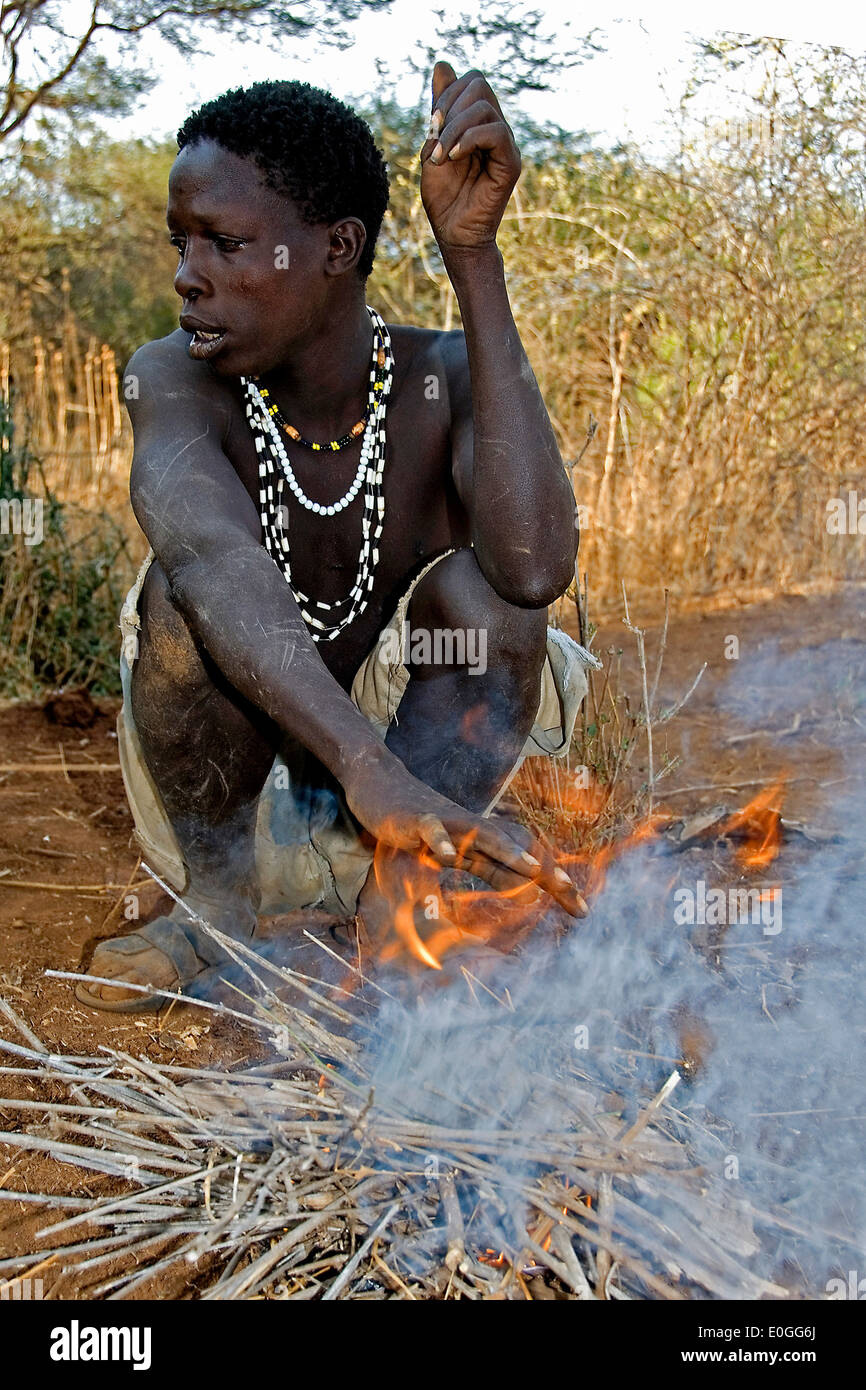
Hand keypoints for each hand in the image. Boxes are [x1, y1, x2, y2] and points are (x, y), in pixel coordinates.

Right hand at [342, 750, 587, 917]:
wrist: (382, 784)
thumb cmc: (419, 824)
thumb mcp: (453, 852)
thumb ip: (480, 870)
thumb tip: (506, 902)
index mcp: (482, 842)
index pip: (525, 863)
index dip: (553, 884)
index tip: (581, 910)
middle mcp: (473, 829)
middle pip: (517, 847)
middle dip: (546, 870)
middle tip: (573, 892)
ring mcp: (447, 821)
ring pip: (483, 833)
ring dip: (507, 850)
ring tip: (531, 868)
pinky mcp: (416, 818)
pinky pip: (431, 829)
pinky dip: (439, 841)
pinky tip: (446, 855)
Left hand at [420, 60, 520, 251]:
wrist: (454, 235)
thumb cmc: (443, 198)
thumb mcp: (433, 146)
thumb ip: (439, 110)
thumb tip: (442, 64)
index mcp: (478, 123)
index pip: (470, 82)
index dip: (447, 94)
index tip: (431, 126)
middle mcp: (495, 128)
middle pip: (479, 84)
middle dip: (449, 105)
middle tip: (434, 138)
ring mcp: (505, 144)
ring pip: (484, 107)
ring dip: (454, 127)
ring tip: (441, 155)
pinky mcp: (511, 162)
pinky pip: (495, 131)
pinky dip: (469, 139)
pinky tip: (454, 156)